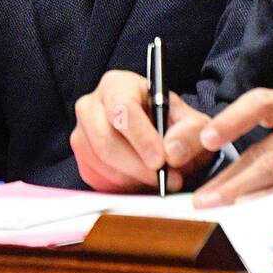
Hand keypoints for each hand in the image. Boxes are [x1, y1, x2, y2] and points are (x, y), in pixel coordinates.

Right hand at [71, 70, 214, 192]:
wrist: (158, 138)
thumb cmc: (172, 125)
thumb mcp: (191, 122)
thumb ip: (190, 133)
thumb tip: (172, 153)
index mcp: (118, 85)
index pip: (122, 109)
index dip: (141, 137)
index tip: (160, 160)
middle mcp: (92, 105)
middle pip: (106, 140)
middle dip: (138, 166)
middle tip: (166, 180)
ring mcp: (81, 133)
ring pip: (101, 163)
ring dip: (133, 179)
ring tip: (160, 181)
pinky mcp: (81, 160)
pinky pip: (96, 179)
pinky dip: (122, 187)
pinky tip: (142, 182)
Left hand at [184, 89, 272, 206]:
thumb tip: (235, 160)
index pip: (261, 101)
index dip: (232, 118)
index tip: (207, 137)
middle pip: (263, 148)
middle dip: (227, 174)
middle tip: (202, 194)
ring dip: (240, 191)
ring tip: (215, 205)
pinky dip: (272, 201)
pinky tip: (251, 210)